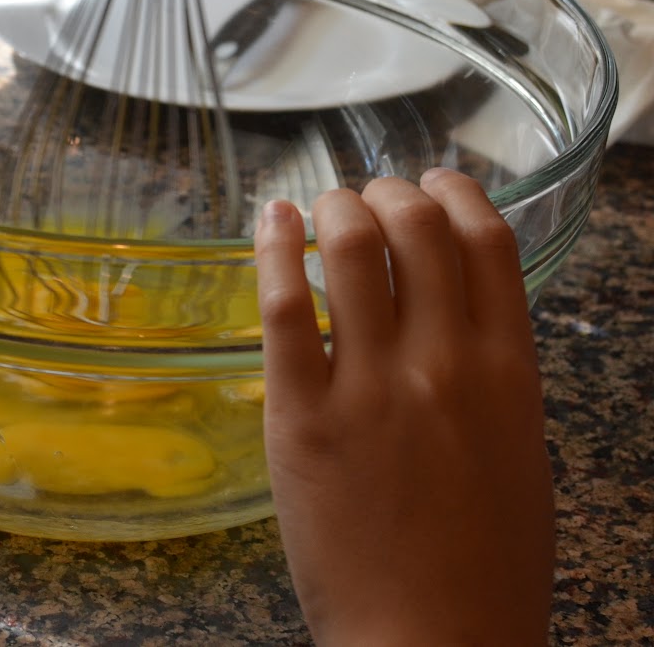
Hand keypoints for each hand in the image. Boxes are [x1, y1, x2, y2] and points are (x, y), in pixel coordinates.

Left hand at [253, 169, 554, 645]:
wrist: (433, 642)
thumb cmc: (481, 563)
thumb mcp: (514, 452)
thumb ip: (488, 376)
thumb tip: (452, 314)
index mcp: (510, 372)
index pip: (486, 240)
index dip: (454, 191)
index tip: (430, 182)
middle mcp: (445, 364)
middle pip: (417, 227)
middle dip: (386, 193)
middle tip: (363, 198)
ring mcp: (371, 387)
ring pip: (352, 248)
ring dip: (333, 208)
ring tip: (318, 207)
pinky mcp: (302, 415)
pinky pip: (284, 305)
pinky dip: (273, 246)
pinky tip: (269, 222)